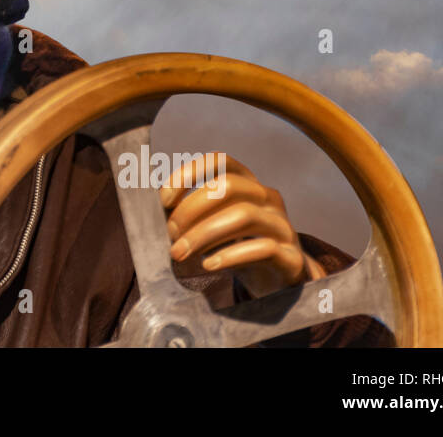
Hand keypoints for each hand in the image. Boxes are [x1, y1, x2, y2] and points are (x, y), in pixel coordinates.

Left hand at [158, 152, 326, 297]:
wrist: (277, 281)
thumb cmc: (235, 246)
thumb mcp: (212, 224)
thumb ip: (190, 214)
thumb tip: (151, 211)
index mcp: (247, 183)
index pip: (220, 161)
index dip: (189, 173)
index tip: (163, 200)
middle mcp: (267, 198)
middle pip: (228, 187)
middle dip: (192, 209)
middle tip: (170, 234)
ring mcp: (282, 225)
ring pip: (244, 215)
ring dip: (204, 234)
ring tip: (180, 253)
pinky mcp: (291, 256)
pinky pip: (263, 248)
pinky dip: (230, 255)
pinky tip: (208, 265)